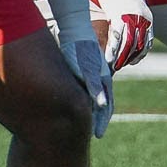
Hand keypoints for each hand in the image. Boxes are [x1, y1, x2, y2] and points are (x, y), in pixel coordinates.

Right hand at [44, 0, 113, 137]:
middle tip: (98, 136)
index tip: (97, 131)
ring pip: (104, 97)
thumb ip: (72, 80)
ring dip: (101, 114)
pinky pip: (97, 84)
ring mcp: (98, 73)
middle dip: (101, 121)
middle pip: (105, 104)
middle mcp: (101, 77)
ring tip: (99, 130)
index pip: (102, 102)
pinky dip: (98, 95)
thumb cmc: (73, 48)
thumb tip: (61, 91)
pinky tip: (98, 107)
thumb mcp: (74, 68)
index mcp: (97, 79)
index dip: (100, 116)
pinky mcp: (92, 67)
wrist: (76, 30)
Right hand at [94, 0, 153, 70]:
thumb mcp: (135, 9)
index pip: (146, 43)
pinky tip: (109, 56)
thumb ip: (135, 21)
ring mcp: (132, 20)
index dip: (140, 55)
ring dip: (121, 58)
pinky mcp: (119, 18)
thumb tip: (132, 33)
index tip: (133, 62)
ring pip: (128, 45)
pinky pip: (117, 38)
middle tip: (121, 67)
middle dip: (130, 59)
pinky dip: (114, 49)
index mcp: (148, 20)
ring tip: (114, 66)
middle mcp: (142, 21)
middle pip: (138, 47)